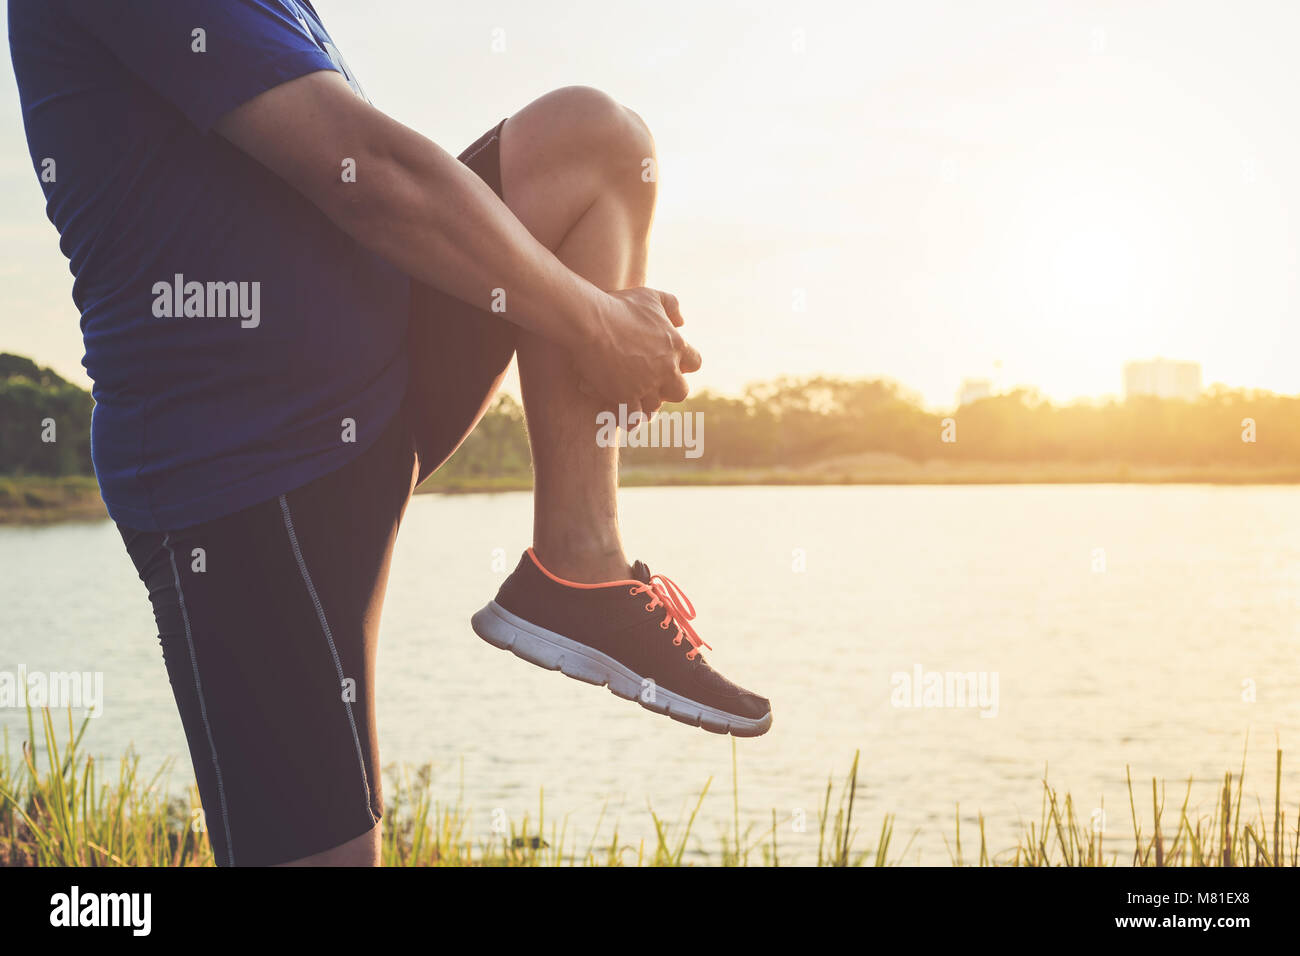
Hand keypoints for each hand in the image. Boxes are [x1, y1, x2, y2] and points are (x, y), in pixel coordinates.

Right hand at [575, 287, 702, 421]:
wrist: (591, 322)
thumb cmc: (618, 306)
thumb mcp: (650, 296)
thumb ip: (671, 305)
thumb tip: (682, 322)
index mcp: (675, 345)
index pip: (695, 363)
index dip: (683, 364)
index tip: (669, 362)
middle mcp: (666, 369)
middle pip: (680, 392)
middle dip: (668, 389)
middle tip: (653, 383)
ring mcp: (647, 386)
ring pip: (655, 407)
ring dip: (645, 404)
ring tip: (632, 398)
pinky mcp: (625, 397)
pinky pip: (634, 418)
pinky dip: (628, 418)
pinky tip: (620, 411)